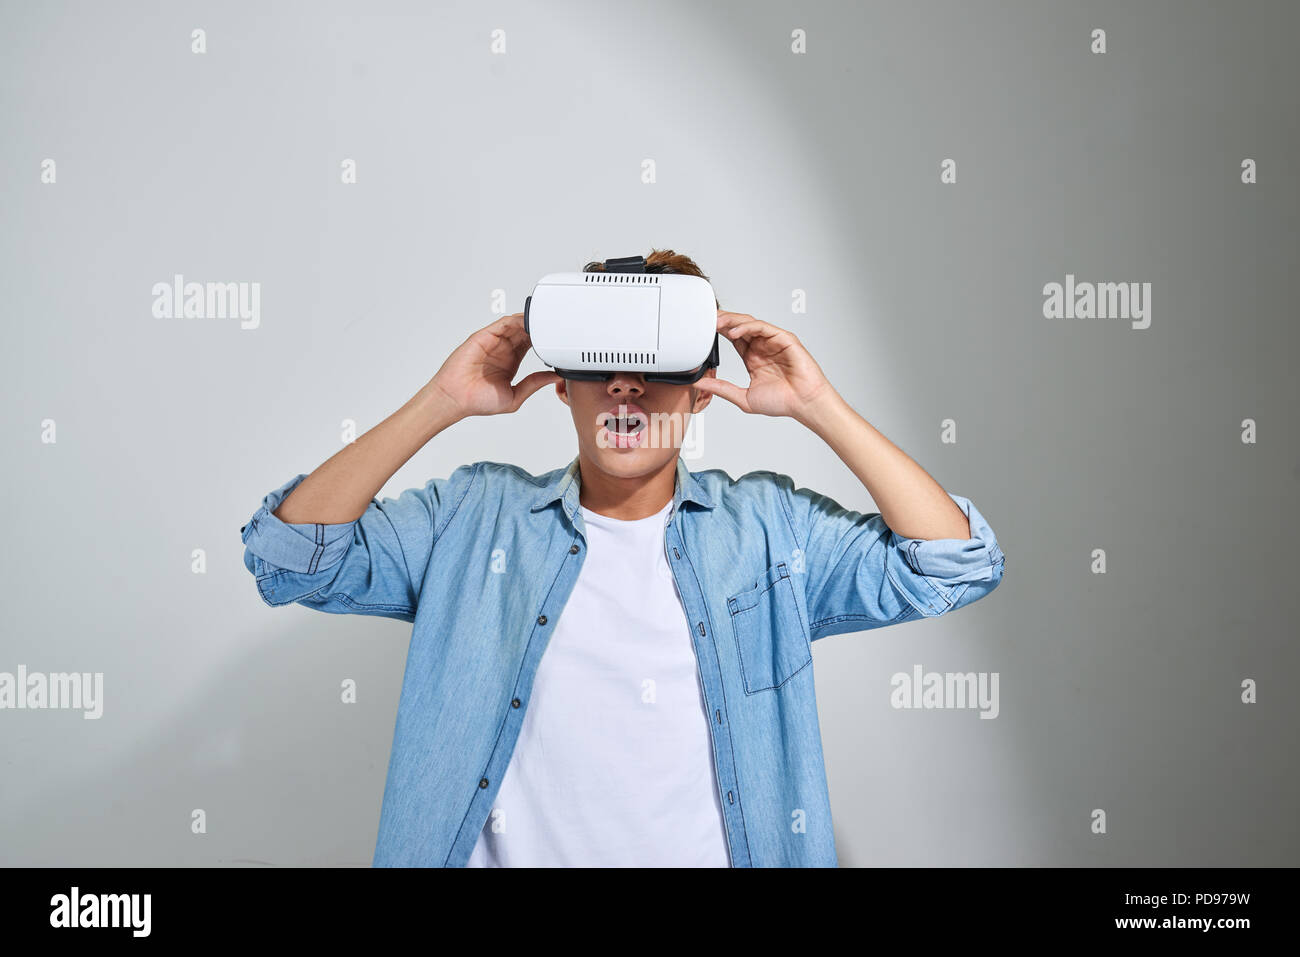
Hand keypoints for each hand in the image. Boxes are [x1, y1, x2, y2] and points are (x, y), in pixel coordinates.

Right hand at [428, 312, 560, 416]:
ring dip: (529, 322)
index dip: (544, 340)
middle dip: (539, 327)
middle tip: (553, 325)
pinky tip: (526, 322)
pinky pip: (501, 325)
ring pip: (515, 325)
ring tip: (543, 321)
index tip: (557, 339)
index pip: (531, 344)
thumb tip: (555, 377)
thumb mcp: (515, 396)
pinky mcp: (483, 337)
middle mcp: (503, 350)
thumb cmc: (478, 401)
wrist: (456, 399)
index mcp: (511, 361)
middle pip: (525, 332)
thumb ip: (534, 384)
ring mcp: (493, 342)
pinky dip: (515, 321)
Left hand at [694, 310, 837, 419]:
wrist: (804, 404)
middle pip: (739, 326)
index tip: (702, 329)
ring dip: (732, 321)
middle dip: (722, 321)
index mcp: (753, 358)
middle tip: (706, 320)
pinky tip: (734, 332)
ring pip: (749, 323)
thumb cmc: (782, 402)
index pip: (733, 338)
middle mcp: (763, 347)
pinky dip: (748, 327)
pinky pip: (763, 327)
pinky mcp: (784, 339)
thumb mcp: (743, 397)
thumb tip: (700, 385)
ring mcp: (773, 341)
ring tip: (717, 323)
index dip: (718, 332)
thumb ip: (721, 389)